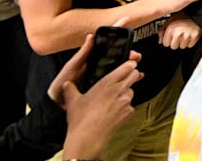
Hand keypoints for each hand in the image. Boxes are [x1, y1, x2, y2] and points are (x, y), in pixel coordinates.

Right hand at [52, 34, 141, 158]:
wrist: (88, 137)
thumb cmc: (81, 119)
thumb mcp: (73, 101)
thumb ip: (70, 89)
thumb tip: (67, 84)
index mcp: (107, 83)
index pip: (127, 66)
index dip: (130, 64)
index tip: (129, 64)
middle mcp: (119, 90)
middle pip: (135, 75)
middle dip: (132, 75)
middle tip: (125, 79)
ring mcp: (126, 101)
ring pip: (132, 91)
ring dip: (127, 92)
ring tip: (115, 99)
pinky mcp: (129, 112)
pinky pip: (130, 106)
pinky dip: (125, 107)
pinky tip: (115, 111)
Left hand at [159, 13, 201, 49]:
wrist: (194, 13)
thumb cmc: (181, 17)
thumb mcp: (168, 21)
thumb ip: (162, 31)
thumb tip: (160, 41)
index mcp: (171, 30)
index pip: (166, 44)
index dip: (168, 40)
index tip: (171, 37)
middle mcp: (178, 33)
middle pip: (174, 47)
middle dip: (175, 42)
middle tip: (178, 36)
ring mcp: (187, 36)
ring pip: (182, 47)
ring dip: (183, 42)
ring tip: (184, 35)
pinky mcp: (195, 37)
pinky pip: (190, 46)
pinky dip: (190, 42)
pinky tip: (189, 36)